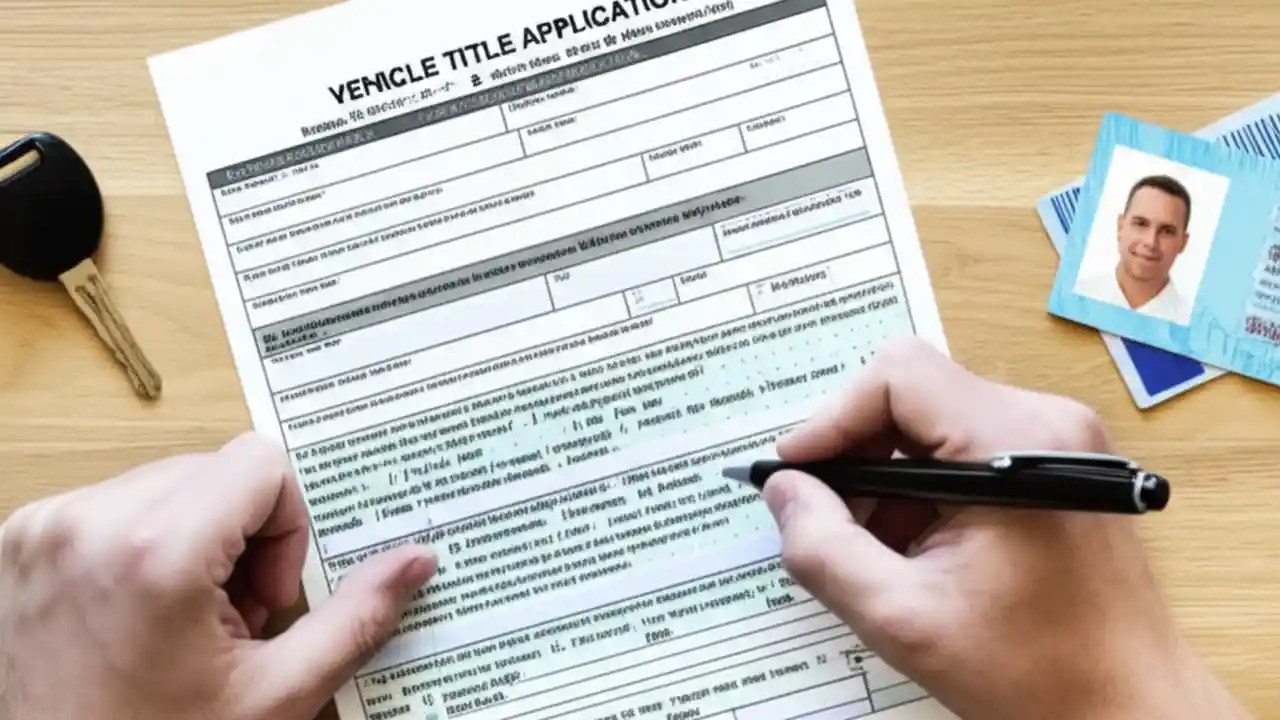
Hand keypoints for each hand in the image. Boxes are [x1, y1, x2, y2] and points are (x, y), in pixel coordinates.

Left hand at [0, 433, 435, 719]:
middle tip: (235, 618)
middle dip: (244, 536)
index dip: (287, 524)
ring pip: (167, 482)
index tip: (270, 596)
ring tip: (191, 621)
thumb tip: (418, 560)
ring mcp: (45, 529)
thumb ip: (355, 618)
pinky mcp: (23, 540)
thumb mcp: (275, 697)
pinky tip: (148, 613)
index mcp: (153, 552)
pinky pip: (115, 503)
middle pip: (215, 469)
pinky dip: (146, 543)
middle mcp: (87, 523)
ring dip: (197, 538)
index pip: (260, 463)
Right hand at [763, 338, 1249, 719]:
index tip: (795, 472)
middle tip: (824, 516)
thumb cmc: (1039, 673)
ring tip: (874, 547)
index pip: (898, 376)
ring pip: (936, 421)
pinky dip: (924, 488)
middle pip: (914, 393)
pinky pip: (967, 447)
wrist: (1130, 710)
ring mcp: (1060, 442)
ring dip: (888, 476)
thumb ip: (823, 548)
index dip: (832, 418)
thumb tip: (784, 491)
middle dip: (856, 452)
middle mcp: (1046, 424)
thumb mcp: (903, 618)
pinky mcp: (1060, 466)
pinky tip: (915, 548)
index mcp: (1016, 444)